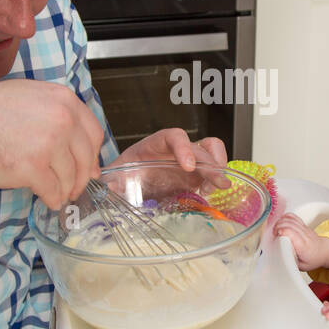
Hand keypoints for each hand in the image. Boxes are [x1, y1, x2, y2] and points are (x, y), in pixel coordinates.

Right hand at [0, 79, 104, 209]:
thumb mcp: (29, 97)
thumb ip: (57, 115)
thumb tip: (77, 145)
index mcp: (63, 100)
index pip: (94, 133)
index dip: (93, 155)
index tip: (89, 167)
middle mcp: (61, 119)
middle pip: (86, 158)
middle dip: (81, 178)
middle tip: (75, 188)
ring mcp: (48, 144)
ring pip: (70, 178)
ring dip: (64, 190)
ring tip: (56, 194)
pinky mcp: (32, 168)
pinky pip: (53, 191)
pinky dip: (52, 199)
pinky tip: (46, 199)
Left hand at [114, 128, 230, 189]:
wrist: (128, 180)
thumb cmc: (124, 174)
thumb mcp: (116, 176)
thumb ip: (114, 181)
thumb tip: (110, 188)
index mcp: (155, 144)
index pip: (173, 136)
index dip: (183, 147)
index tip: (188, 166)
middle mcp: (175, 148)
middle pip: (198, 146)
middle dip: (209, 163)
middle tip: (215, 182)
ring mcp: (188, 159)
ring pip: (212, 150)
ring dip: (218, 167)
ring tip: (216, 187)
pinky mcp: (196, 174)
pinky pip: (214, 168)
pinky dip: (217, 179)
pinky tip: (210, 192)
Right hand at [274, 212, 328, 271]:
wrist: (324, 252)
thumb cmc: (313, 259)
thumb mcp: (301, 266)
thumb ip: (291, 262)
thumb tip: (280, 260)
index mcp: (303, 246)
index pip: (291, 233)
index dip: (282, 231)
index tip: (276, 236)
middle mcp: (304, 235)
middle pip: (288, 224)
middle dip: (278, 227)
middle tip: (274, 235)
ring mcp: (304, 228)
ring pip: (290, 219)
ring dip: (280, 222)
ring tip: (276, 229)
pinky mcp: (303, 225)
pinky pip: (293, 217)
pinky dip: (285, 217)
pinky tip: (281, 222)